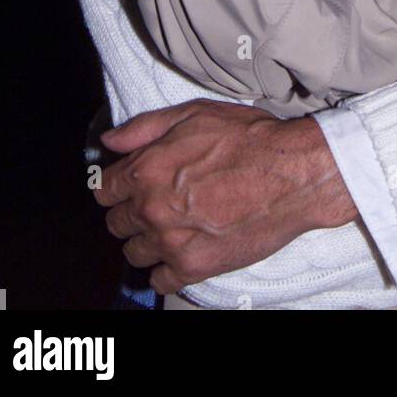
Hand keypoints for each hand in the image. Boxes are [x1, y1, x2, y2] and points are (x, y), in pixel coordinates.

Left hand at [93, 98, 358, 293]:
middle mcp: (151, 209)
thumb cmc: (248, 139)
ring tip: (173, 227)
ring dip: (147, 241)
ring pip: (133, 254)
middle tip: (158, 203)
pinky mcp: (193, 268)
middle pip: (115, 224)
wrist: (292, 174)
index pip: (103, 190)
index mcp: (146, 169)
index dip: (117, 185)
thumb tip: (108, 141)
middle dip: (131, 213)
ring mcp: (171, 242)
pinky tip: (184, 249)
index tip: (132, 185)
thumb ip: (144, 128)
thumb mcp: (194, 114)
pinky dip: (167, 269)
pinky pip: (159, 281)